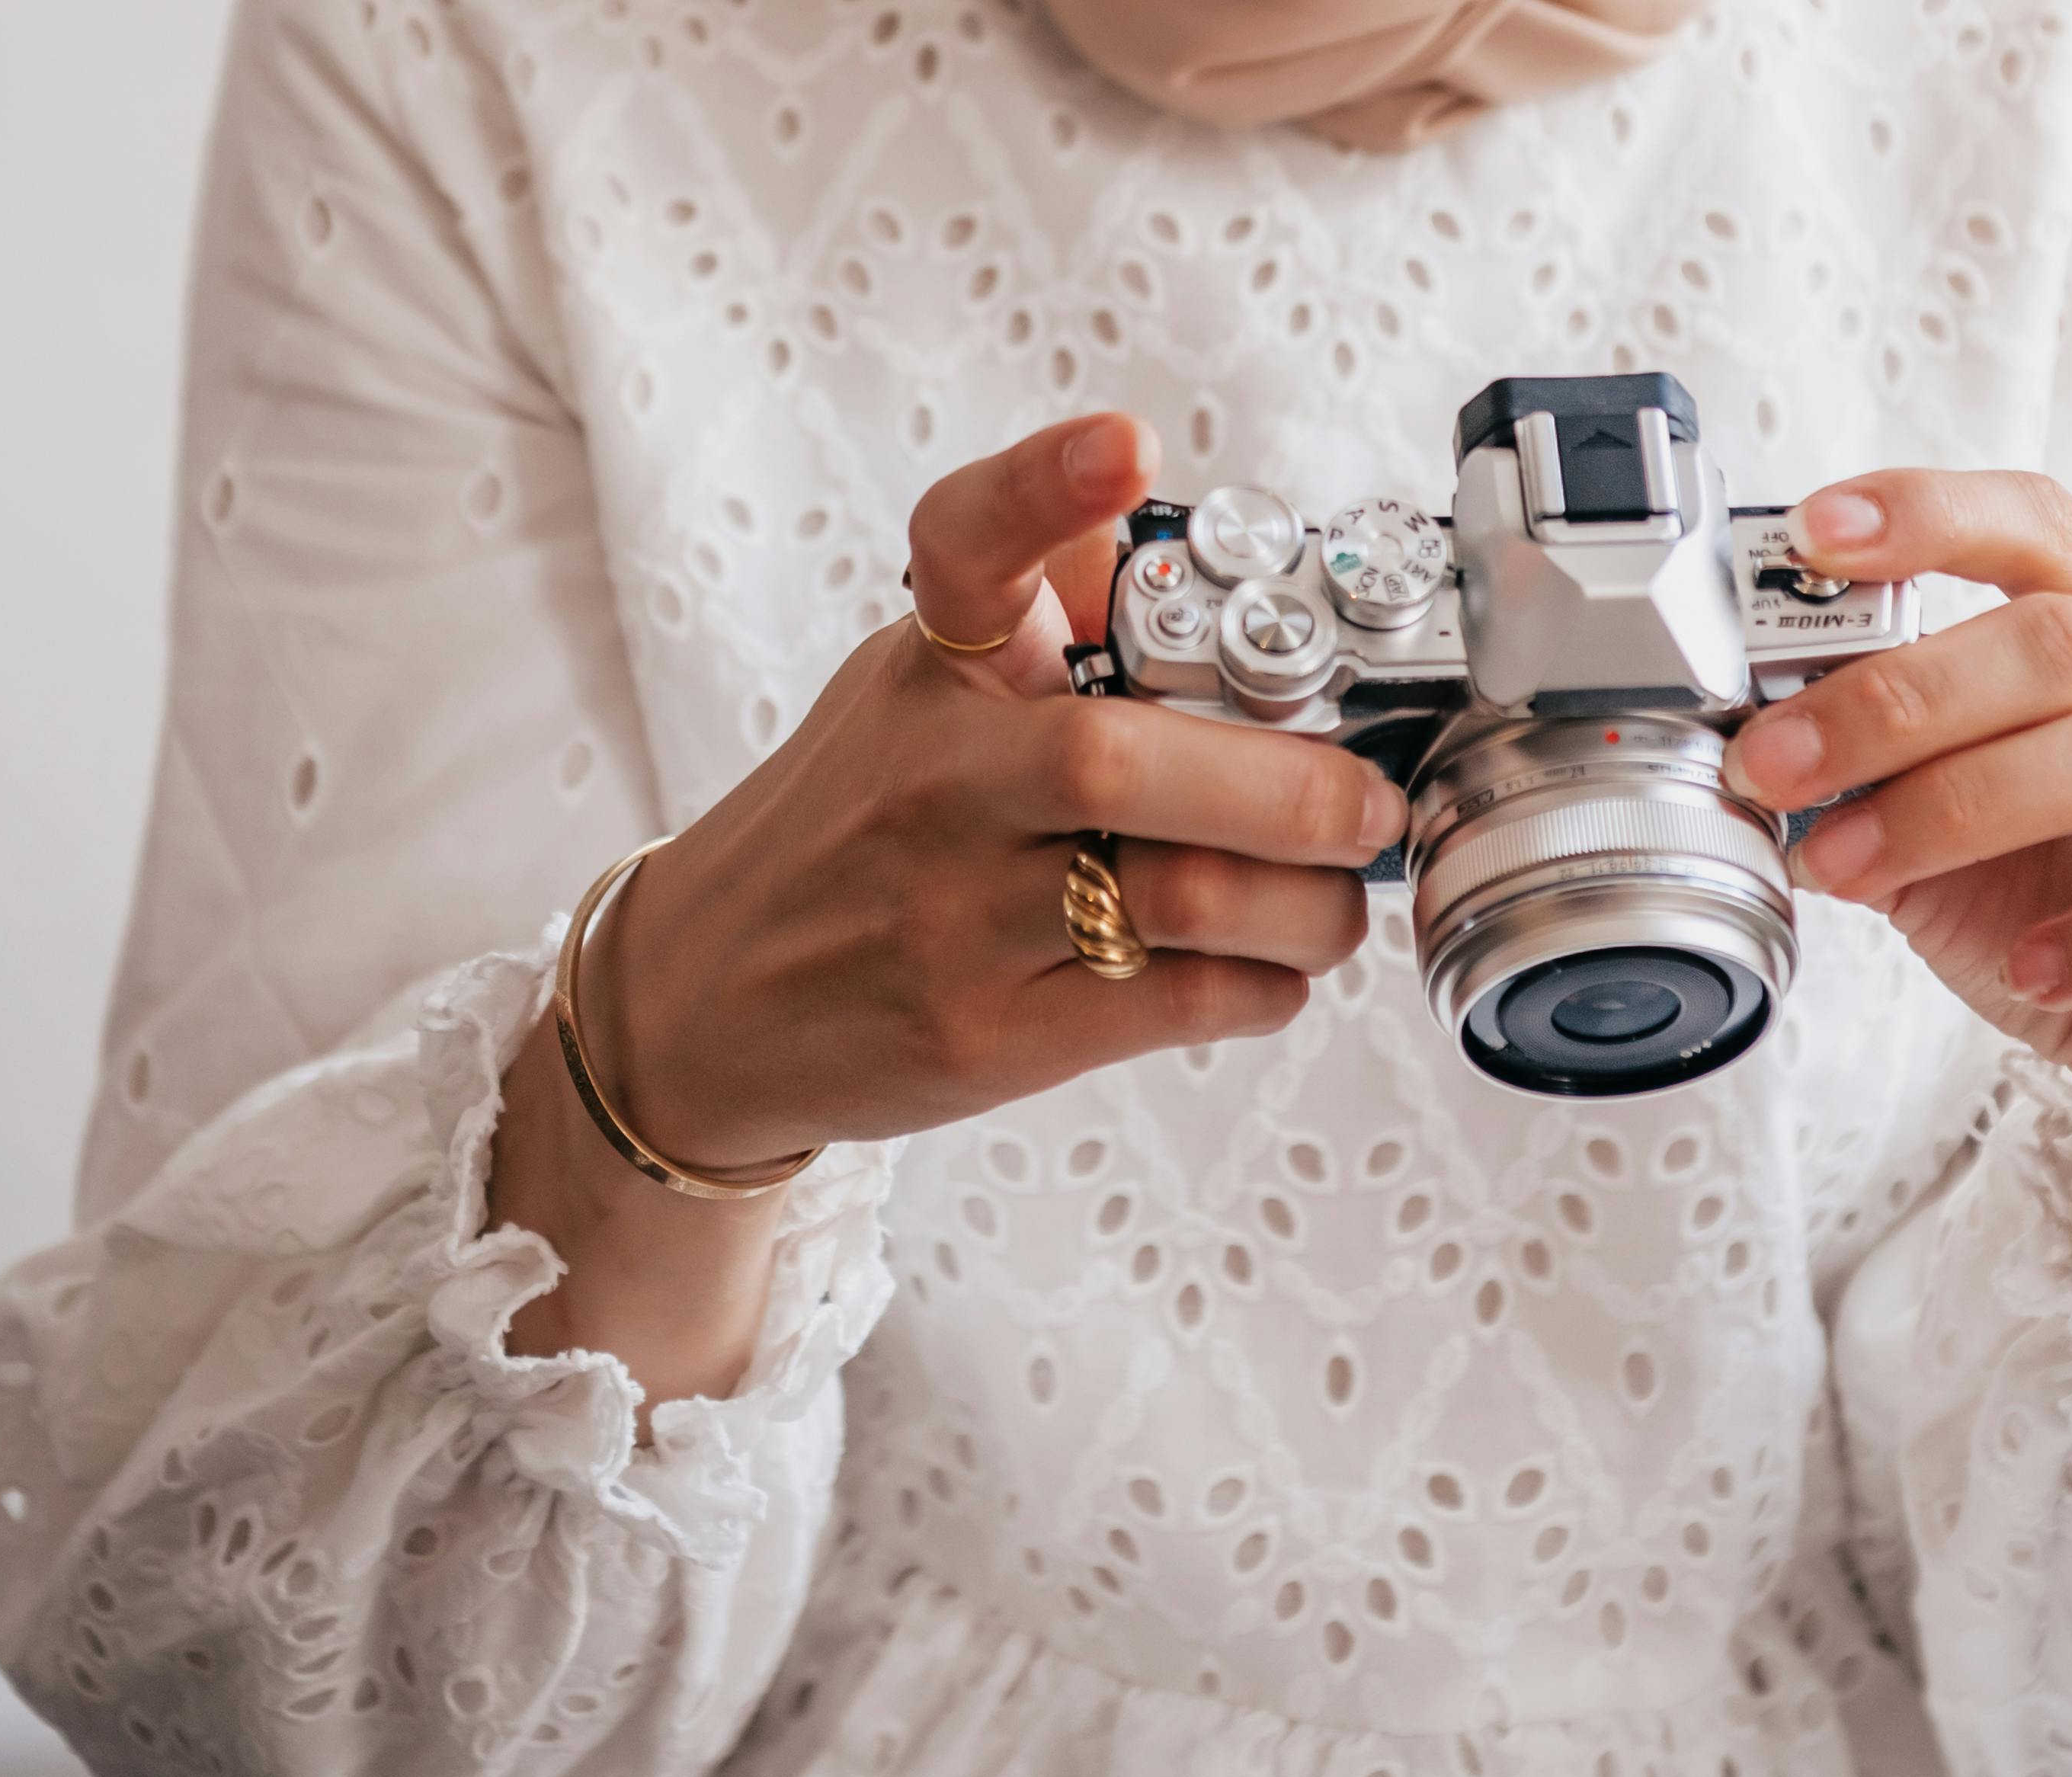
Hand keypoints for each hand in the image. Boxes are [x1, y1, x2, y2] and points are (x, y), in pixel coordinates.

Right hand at [492, 413, 1397, 1403]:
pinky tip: (1273, 969)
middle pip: (1118, 757)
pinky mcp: (982, 1040)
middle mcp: (931, 785)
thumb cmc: (851, 830)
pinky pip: (1172, 1007)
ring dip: (1305, 902)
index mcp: (926, 673)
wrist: (703, 1003)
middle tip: (1368, 800)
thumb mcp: (908, 692)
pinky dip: (1263, 987)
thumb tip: (1157, 515)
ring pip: (1178, 898)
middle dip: (1289, 783)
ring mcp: (951, 920)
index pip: (965, 545)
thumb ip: (1030, 610)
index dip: (1044, 485)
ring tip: (1336, 897)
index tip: (1123, 442)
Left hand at [1724, 471, 2071, 1410]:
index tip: (1814, 535)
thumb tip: (1755, 739)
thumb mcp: (1937, 838)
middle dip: (1894, 699)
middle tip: (1771, 764)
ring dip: (1963, 807)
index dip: (1929, 515)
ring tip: (1851, 868)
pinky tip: (2034, 965)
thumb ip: (1867, 777)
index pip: (2039, 527)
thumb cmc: (2071, 917)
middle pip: (2064, 641)